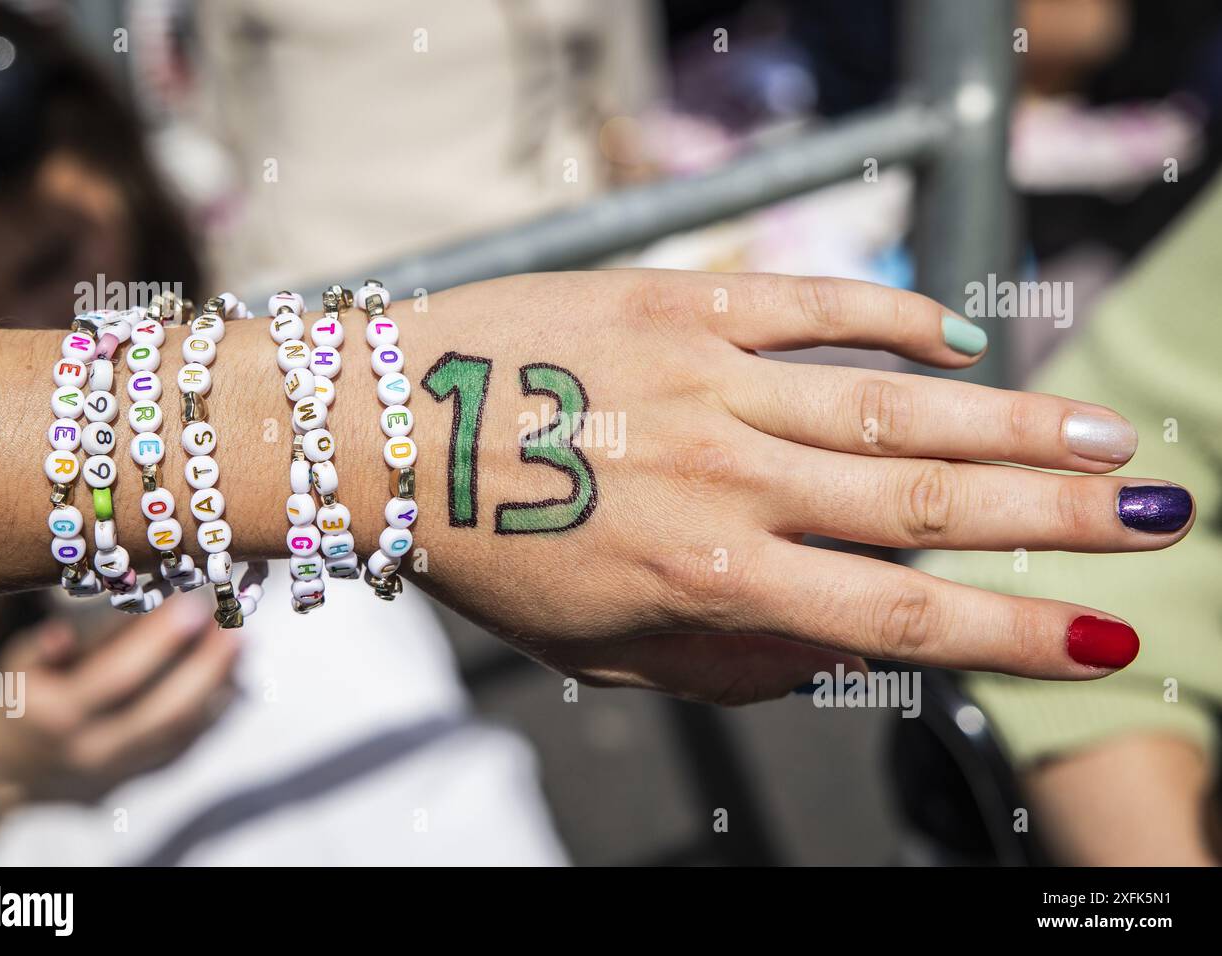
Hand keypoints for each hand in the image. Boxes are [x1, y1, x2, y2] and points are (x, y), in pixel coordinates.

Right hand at [0, 594, 236, 807]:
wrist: (4, 771)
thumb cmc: (20, 697)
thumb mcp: (20, 663)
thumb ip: (69, 638)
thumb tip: (114, 605)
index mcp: (58, 716)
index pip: (119, 676)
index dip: (160, 640)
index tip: (194, 604)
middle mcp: (93, 751)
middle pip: (166, 713)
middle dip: (209, 667)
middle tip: (236, 626)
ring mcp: (121, 772)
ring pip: (185, 732)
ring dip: (221, 686)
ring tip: (243, 642)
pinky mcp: (141, 779)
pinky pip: (188, 745)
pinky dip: (215, 711)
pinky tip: (233, 675)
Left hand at [398, 270, 1192, 701]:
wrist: (388, 431)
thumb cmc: (493, 554)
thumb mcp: (605, 652)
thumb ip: (732, 660)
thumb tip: (843, 648)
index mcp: (712, 580)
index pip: (900, 615)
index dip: (1014, 633)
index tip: (1103, 636)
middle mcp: (730, 482)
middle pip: (927, 505)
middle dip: (1054, 517)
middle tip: (1149, 513)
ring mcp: (710, 384)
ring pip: (893, 407)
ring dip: (1010, 424)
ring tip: (1100, 433)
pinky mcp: (681, 305)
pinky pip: (812, 307)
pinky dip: (894, 321)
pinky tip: (957, 342)